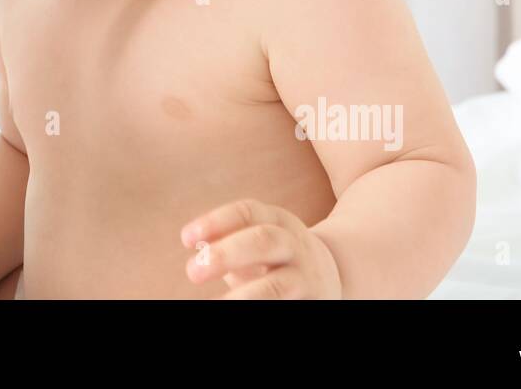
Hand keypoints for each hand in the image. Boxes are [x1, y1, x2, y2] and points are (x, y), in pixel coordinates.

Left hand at [181, 199, 342, 298]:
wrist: (335, 274)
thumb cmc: (276, 258)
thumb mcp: (257, 240)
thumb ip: (227, 241)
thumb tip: (196, 246)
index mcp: (279, 221)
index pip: (247, 212)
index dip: (215, 222)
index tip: (185, 238)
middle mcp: (295, 245)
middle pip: (262, 241)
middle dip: (225, 255)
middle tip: (191, 272)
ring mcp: (306, 278)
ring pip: (276, 285)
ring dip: (244, 296)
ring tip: (219, 305)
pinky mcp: (313, 303)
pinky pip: (285, 306)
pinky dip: (262, 309)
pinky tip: (237, 308)